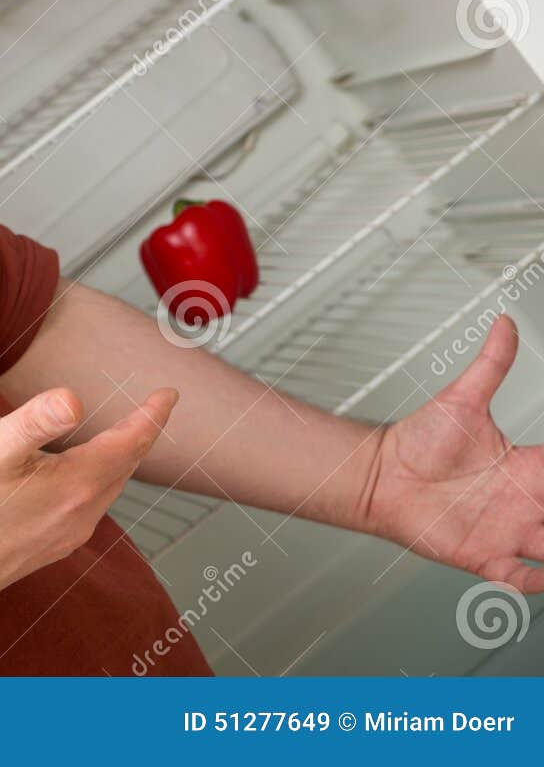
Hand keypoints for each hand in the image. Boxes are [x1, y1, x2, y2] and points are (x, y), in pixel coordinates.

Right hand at [0, 386, 177, 619]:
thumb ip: (34, 421)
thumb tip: (75, 397)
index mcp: (72, 489)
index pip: (128, 445)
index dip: (150, 416)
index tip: (169, 394)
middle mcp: (77, 519)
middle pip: (122, 470)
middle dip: (138, 438)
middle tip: (151, 411)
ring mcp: (61, 540)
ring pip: (105, 494)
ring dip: (118, 464)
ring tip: (120, 441)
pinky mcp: (40, 552)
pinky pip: (85, 512)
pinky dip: (95, 486)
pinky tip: (73, 483)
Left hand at [361, 316, 543, 592]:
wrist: (378, 473)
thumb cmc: (417, 441)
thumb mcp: (463, 400)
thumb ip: (491, 365)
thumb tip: (504, 324)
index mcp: (529, 469)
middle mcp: (526, 503)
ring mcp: (508, 532)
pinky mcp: (483, 554)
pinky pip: (518, 578)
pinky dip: (532, 581)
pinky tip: (539, 576)